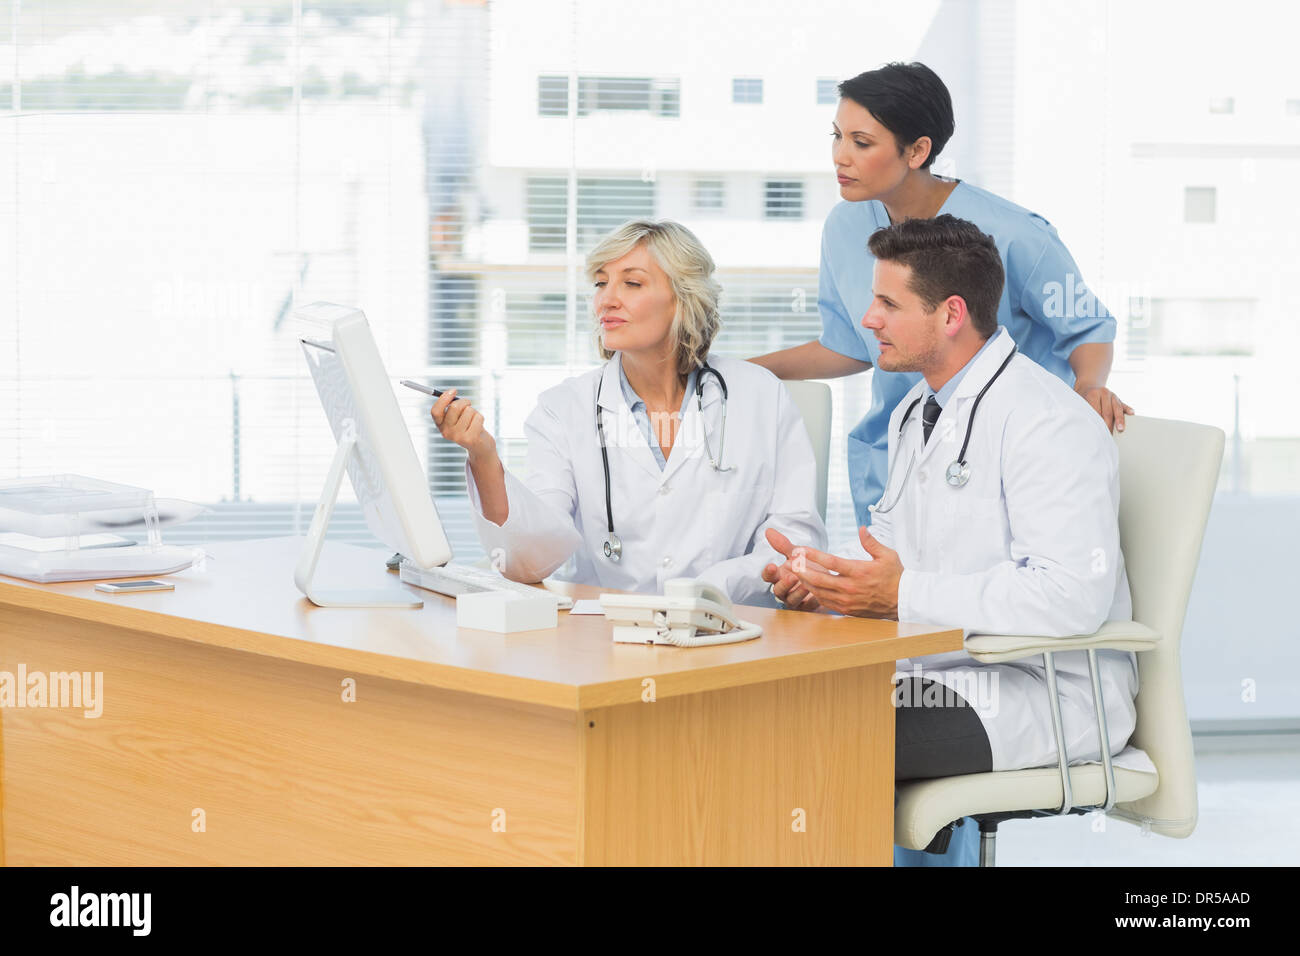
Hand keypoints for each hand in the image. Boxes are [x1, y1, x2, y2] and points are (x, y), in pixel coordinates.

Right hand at [431, 388, 496, 463]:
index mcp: (440, 425)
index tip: (453, 390)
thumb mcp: (457, 416)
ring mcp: (458, 437)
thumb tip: (451, 392)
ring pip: (469, 410)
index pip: (435, 411)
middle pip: (454, 407)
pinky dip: (480, 418)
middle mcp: (446, 432)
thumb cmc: (468, 426)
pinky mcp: (470, 439)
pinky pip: (478, 417)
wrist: (479, 446)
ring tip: (473, 421)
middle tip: (468, 404)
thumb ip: (452, 406)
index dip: (443, 399)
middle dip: (464, 401)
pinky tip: (479, 426)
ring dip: (474, 412)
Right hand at [761, 528, 821, 611]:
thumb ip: (783, 545)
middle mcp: (784, 590)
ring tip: (808, 584)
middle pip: (778, 590)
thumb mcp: (796, 555)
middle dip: (785, 583)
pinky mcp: (806, 608)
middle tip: (793, 576)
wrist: (825, 581)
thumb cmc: (807, 567)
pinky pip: (807, 608)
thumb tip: (768, 530)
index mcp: (778, 577)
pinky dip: (813, 602)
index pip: (768, 576)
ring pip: (792, 600)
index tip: (772, 565)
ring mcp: (794, 600)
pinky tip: (819, 596)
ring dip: (799, 592)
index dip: (768, 572)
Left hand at [788, 527, 902, 617]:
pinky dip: (814, 593)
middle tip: (790, 561)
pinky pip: (825, 601)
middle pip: (819, 579)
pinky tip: (808, 585)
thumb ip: (871, 542)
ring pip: (819, 591)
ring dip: (805, 581)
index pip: (831, 562)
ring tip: (794, 572)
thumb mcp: (887, 555)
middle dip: (801, 570)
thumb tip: (862, 529)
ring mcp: (847, 600)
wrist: (902, 601)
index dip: (813, 555)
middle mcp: (851, 587)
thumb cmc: (895, 576)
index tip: (800, 549)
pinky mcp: (846, 609)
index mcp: (859, 571)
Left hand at [1075, 383, 1133, 432]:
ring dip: (1119, 419)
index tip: (1097, 433)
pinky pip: (1123, 404)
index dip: (1097, 423)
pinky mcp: (1118, 398)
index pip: (1096, 411)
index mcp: (1093, 394)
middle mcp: (1104, 393)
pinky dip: (1127, 409)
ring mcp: (1112, 395)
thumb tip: (1087, 427)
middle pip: (1107, 411)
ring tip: (1120, 429)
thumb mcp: (1080, 402)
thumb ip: (1084, 412)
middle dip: (1108, 425)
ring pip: (1117, 408)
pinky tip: (1131, 413)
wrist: (1089, 386)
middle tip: (1107, 435)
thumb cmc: (1083, 399)